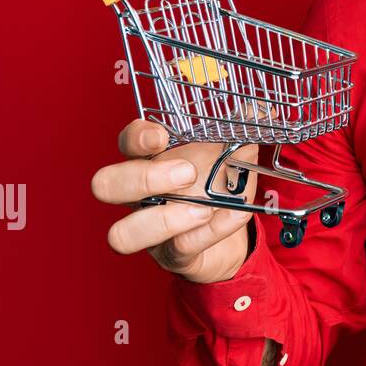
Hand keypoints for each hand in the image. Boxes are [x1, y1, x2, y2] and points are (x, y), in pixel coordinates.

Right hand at [90, 119, 259, 283]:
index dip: (136, 138)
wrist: (235, 237)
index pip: (126, 143)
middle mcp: (141, 197)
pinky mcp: (173, 256)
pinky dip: (214, 230)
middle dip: (143, 178)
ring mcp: (152, 231)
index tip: (161, 136)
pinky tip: (235, 214)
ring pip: (121, 234)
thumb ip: (242, 131)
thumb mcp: (234, 154)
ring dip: (164, 220)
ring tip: (204, 208)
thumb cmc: (221, 187)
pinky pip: (182, 248)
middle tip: (188, 173)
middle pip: (105, 185)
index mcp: (152, 162)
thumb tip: (259, 109)